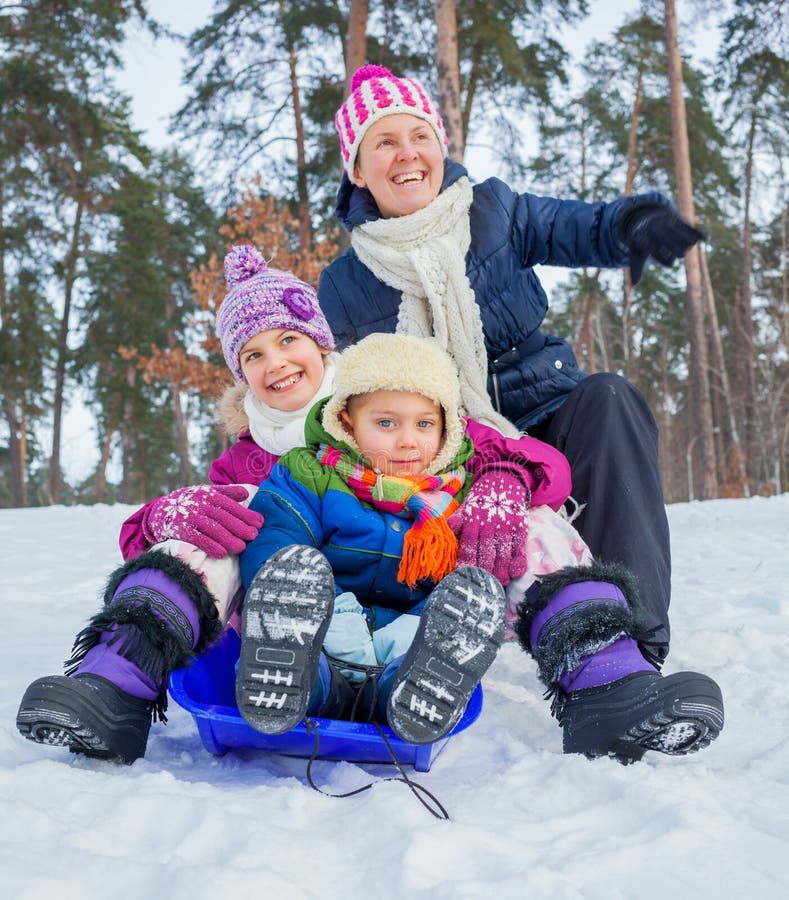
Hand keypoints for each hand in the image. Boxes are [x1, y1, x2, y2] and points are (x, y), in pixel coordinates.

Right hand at [142, 484, 263, 558]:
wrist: (158, 511)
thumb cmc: (189, 503)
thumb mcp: (205, 494)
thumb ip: (226, 493)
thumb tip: (246, 493)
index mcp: (208, 494)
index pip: (230, 505)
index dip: (246, 514)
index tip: (260, 522)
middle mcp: (199, 504)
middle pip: (223, 517)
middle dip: (240, 527)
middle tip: (255, 536)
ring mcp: (189, 517)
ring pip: (211, 528)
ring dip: (228, 538)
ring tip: (242, 547)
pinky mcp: (180, 529)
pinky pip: (197, 539)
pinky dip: (209, 546)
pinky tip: (221, 554)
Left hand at [449, 462, 530, 585]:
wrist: (504, 478)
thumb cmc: (481, 497)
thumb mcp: (466, 505)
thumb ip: (459, 519)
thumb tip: (451, 528)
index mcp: (473, 519)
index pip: (469, 545)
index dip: (466, 562)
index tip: (463, 576)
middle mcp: (489, 523)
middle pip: (486, 553)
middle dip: (484, 572)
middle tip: (483, 586)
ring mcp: (506, 525)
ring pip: (503, 553)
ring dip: (501, 570)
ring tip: (500, 583)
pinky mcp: (520, 525)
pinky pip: (519, 546)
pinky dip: (518, 560)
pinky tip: (515, 572)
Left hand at [621, 200, 705, 284]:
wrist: (647, 217)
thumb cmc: (641, 241)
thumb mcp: (635, 253)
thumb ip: (636, 268)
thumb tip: (634, 284)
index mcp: (643, 237)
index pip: (655, 251)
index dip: (664, 258)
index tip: (669, 262)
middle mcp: (655, 228)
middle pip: (672, 245)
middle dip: (679, 252)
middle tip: (680, 254)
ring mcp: (667, 223)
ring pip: (682, 237)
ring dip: (687, 244)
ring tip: (688, 245)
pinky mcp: (677, 220)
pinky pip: (690, 227)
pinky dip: (698, 233)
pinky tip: (707, 238)